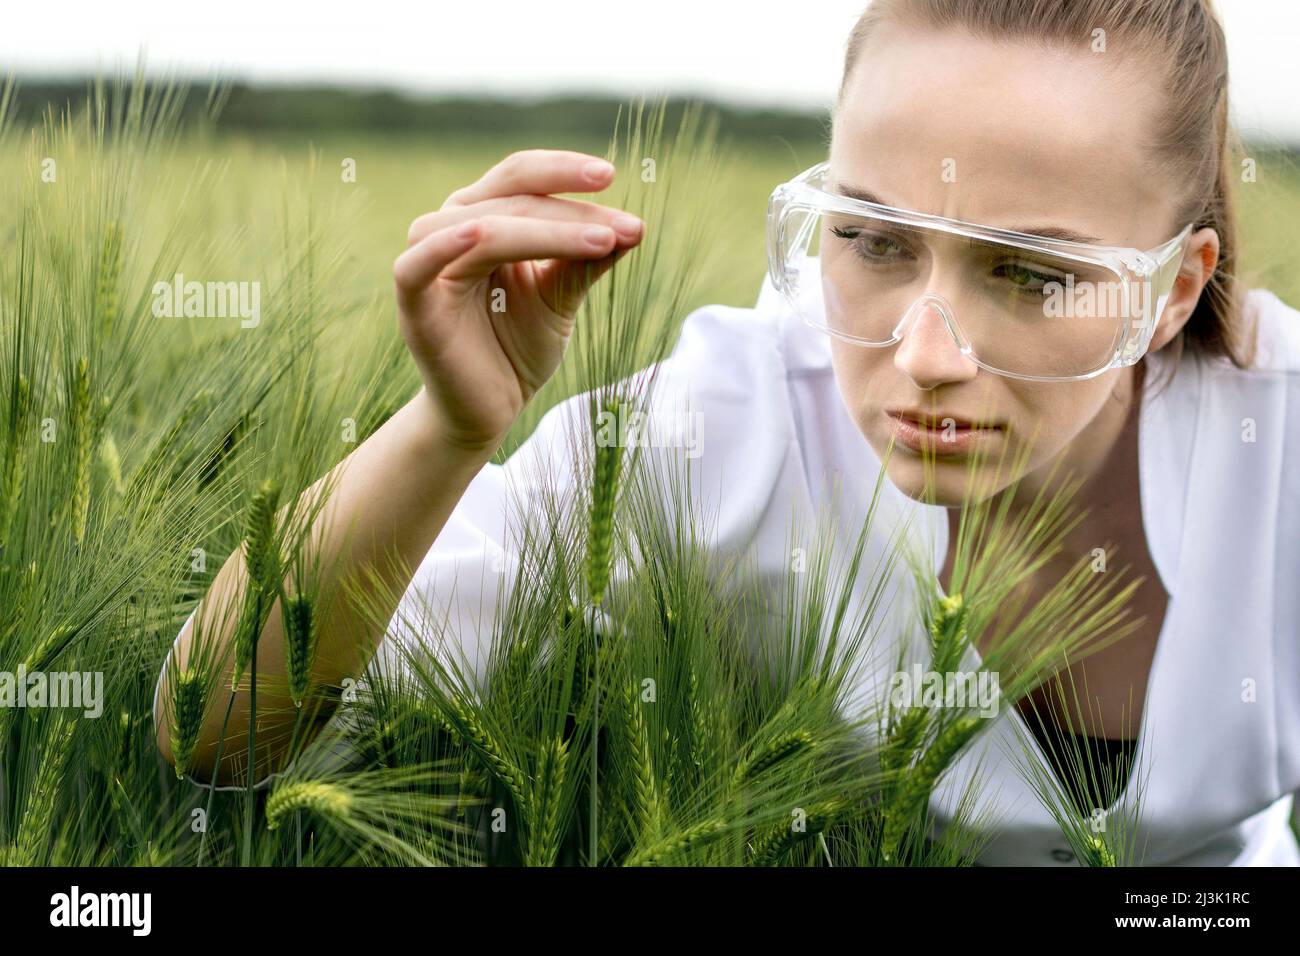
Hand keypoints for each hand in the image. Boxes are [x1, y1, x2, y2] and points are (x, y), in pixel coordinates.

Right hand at [393, 149, 643, 452]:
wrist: (489, 409)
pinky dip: (443, 246)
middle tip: (626, 228)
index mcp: (486, 218)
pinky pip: (417, 266)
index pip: (524, 178)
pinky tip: (478, 234)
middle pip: (513, 200)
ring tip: (600, 242)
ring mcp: (430, 265)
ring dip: (544, 231)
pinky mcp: (415, 304)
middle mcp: (453, 228)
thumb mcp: (561, 297)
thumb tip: (634, 227)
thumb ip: (586, 260)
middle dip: (573, 212)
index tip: (614, 176)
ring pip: (484, 229)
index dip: (565, 171)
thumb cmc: (518, 346)